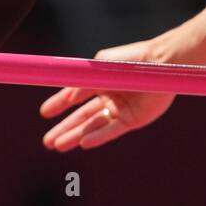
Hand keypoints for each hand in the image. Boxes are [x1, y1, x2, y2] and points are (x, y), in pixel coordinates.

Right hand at [39, 40, 174, 150]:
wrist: (161, 64)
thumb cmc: (132, 59)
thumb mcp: (101, 67)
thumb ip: (85, 82)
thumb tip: (68, 98)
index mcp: (101, 82)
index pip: (75, 96)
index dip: (59, 104)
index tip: (44, 113)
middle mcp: (109, 97)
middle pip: (82, 117)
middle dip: (64, 129)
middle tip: (47, 142)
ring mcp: (120, 109)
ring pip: (93, 126)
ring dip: (75, 136)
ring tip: (57, 146)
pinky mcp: (133, 119)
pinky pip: (112, 130)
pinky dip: (98, 137)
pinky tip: (83, 144)